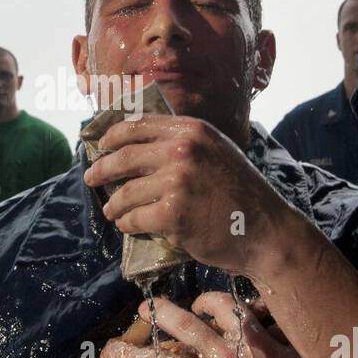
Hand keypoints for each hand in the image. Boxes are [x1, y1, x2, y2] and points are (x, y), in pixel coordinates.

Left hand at [81, 114, 300, 277]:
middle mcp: (183, 150)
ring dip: (114, 204)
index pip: (138, 126)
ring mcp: (177, 182)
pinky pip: (135, 218)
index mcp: (192, 130)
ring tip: (112, 210)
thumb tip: (139, 146)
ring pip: (126, 192)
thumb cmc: (242, 194)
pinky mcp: (173, 214)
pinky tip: (128, 226)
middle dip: (101, 169)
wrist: (267, 231)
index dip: (112, 136)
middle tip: (90, 178)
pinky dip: (128, 224)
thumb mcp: (217, 152)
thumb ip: (184, 144)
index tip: (100, 145)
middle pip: (124, 157)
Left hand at [103, 292, 329, 357]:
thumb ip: (277, 342)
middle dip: (160, 314)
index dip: (208, 302)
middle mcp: (220, 356)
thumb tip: (271, 326)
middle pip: (182, 326)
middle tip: (144, 309)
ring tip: (112, 352)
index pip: (222, 307)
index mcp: (247, 339)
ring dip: (133, 356)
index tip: (199, 305)